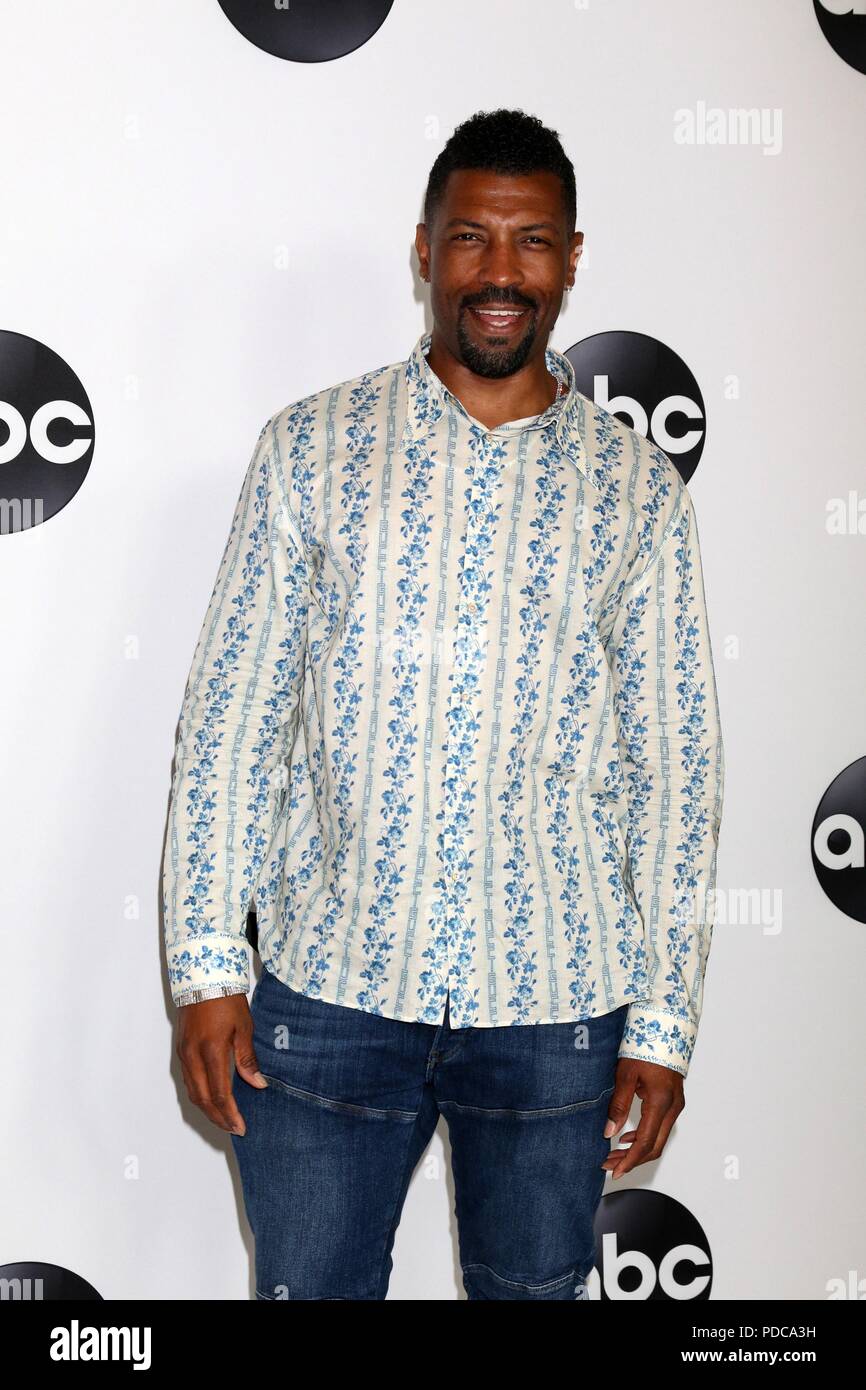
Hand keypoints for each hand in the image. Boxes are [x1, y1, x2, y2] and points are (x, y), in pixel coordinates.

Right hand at [176, 994, 267, 1135]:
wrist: (202, 978)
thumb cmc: (225, 999)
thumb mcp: (244, 1028)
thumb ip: (247, 1059)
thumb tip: (258, 1084)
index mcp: (211, 1051)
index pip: (219, 1093)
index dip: (230, 1113)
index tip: (241, 1127)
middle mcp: (192, 1056)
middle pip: (202, 1099)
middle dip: (218, 1118)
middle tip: (234, 1129)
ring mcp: (184, 1054)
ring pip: (193, 1092)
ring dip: (207, 1110)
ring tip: (224, 1120)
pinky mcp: (181, 1050)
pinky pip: (188, 1081)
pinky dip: (199, 1096)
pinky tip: (211, 1100)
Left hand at [600, 1057, 684, 1178]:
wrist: (664, 1027)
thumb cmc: (645, 1046)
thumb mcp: (625, 1074)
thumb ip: (618, 1105)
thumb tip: (609, 1132)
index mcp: (661, 1102)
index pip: (646, 1143)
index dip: (630, 1161)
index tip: (615, 1171)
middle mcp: (673, 1107)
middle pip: (654, 1146)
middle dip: (631, 1160)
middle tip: (609, 1165)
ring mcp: (676, 1104)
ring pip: (658, 1138)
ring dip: (637, 1149)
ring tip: (614, 1154)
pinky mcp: (673, 1100)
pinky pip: (660, 1127)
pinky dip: (644, 1136)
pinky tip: (627, 1137)